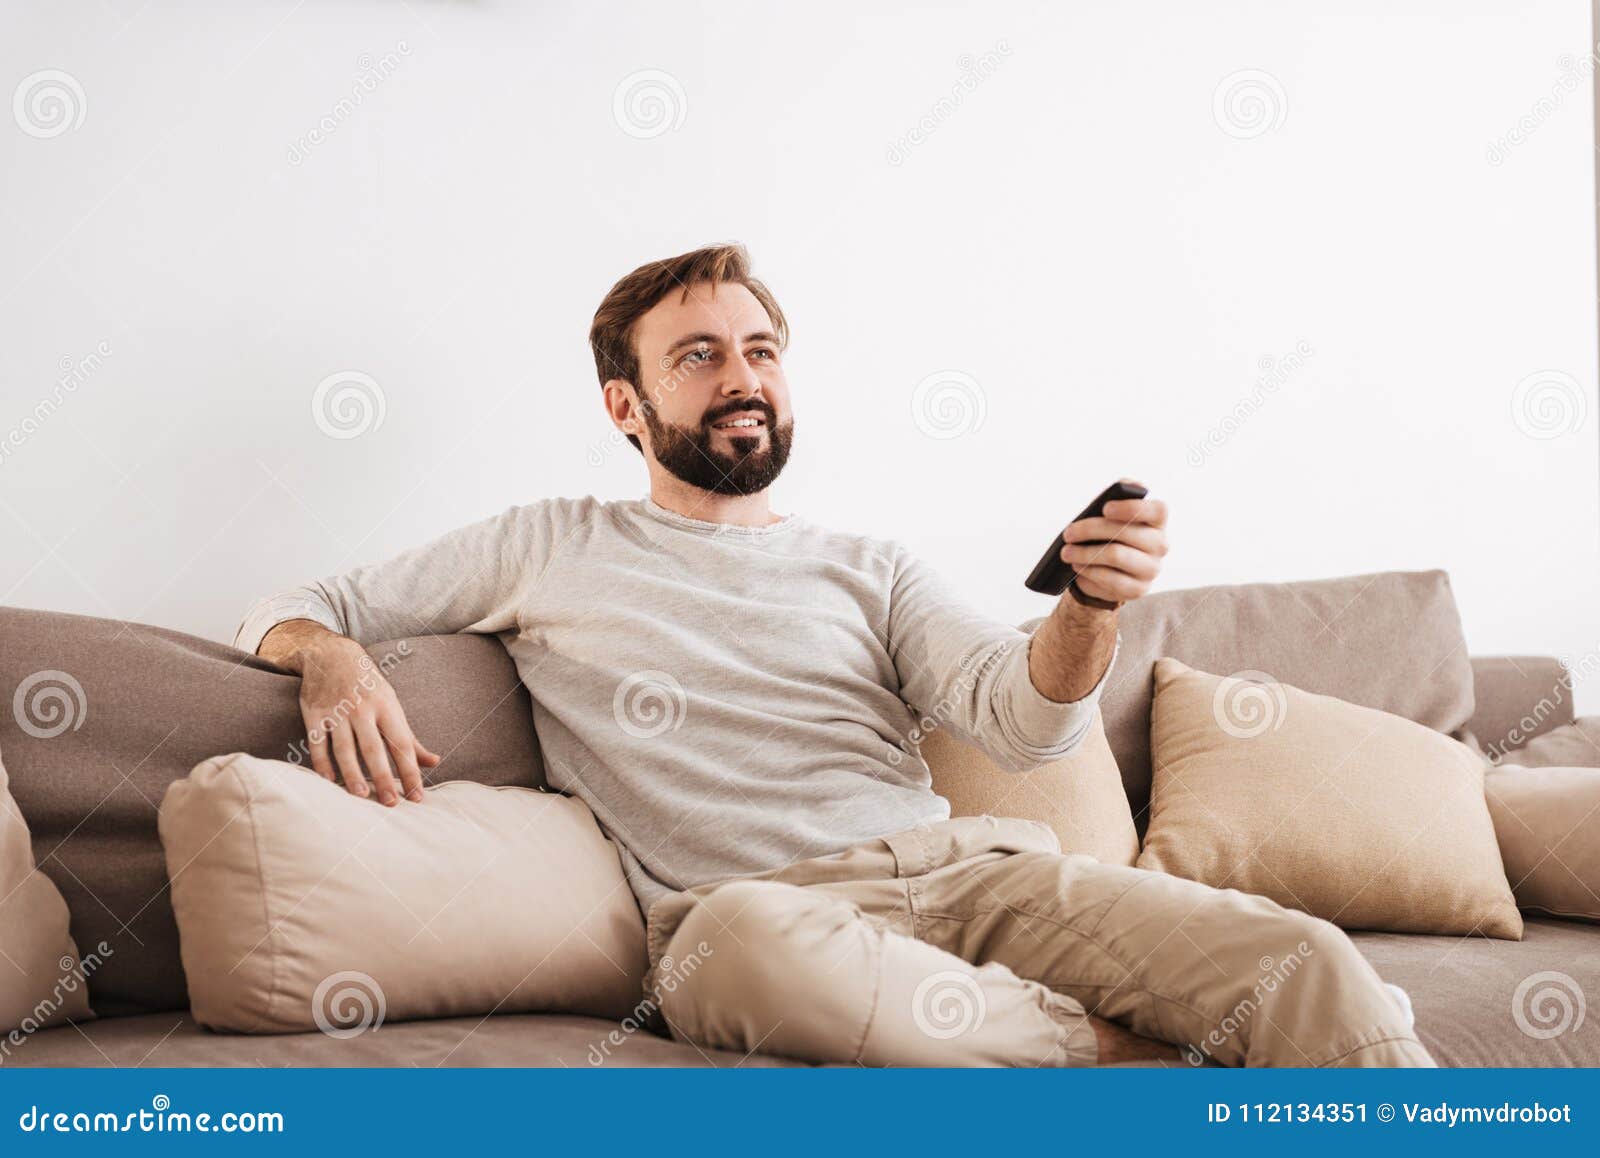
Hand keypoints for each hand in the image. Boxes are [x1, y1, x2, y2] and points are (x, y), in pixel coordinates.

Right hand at [295, 636, 440, 804]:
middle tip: (391, 803)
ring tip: (361, 796)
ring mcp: (337, 711)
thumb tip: (434, 762)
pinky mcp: (314, 714)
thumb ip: (410, 738)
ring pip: (344, 749)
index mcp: (387, 707)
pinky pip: (318, 744)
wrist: (332, 654)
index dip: (411, 770)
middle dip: (384, 777)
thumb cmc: (368, 686)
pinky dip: (322, 764)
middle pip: (374, 749)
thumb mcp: (392, 704)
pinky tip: (329, 781)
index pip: (402, 744)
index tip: (417, 796)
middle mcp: (362, 709)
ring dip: (352, 774)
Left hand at [1059, 482, 1167, 605]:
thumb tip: (1124, 487)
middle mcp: (1160, 545)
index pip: (1158, 510)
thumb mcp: (1110, 513)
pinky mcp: (1138, 589)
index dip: (1132, 507)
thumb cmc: (1108, 533)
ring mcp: (1151, 569)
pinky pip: (1111, 579)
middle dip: (1091, 530)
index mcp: (1157, 522)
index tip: (1105, 508)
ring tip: (1066, 552)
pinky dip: (1089, 571)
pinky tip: (1077, 566)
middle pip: (1127, 532)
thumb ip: (1118, 495)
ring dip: (1085, 553)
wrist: (1105, 568)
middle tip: (1068, 534)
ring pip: (1116, 555)